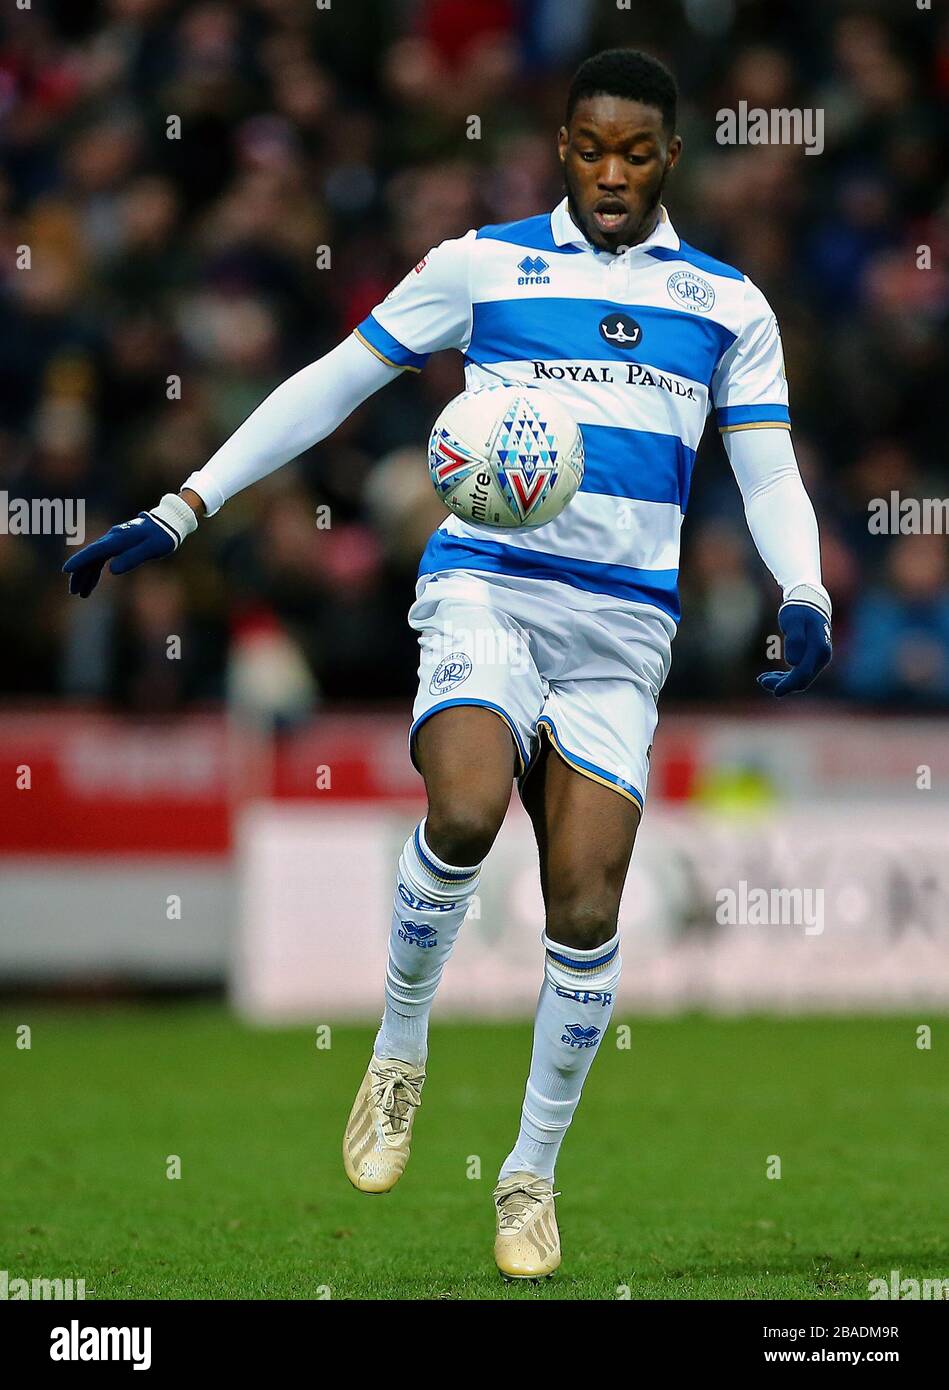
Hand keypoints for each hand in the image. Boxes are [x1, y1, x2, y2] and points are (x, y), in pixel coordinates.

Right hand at [62, 493, 198, 597]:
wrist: (168, 522)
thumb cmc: (162, 536)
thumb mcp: (150, 549)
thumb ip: (132, 558)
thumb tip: (112, 570)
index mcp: (118, 539)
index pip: (95, 551)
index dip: (80, 561)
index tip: (66, 570)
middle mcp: (112, 538)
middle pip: (91, 557)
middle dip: (80, 574)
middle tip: (74, 591)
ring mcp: (114, 541)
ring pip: (94, 559)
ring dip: (86, 575)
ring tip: (81, 593)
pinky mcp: (118, 545)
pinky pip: (101, 559)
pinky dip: (95, 571)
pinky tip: (92, 583)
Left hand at [758, 600, 831, 695]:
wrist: (810, 602)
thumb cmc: (799, 610)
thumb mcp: (793, 620)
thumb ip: (795, 639)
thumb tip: (793, 662)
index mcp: (819, 649)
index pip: (803, 673)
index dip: (788, 685)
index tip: (774, 691)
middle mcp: (822, 657)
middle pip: (802, 680)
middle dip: (782, 684)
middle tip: (760, 680)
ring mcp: (818, 658)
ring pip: (800, 678)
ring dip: (782, 682)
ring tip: (761, 679)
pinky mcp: (812, 657)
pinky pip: (799, 672)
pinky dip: (786, 676)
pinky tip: (771, 676)